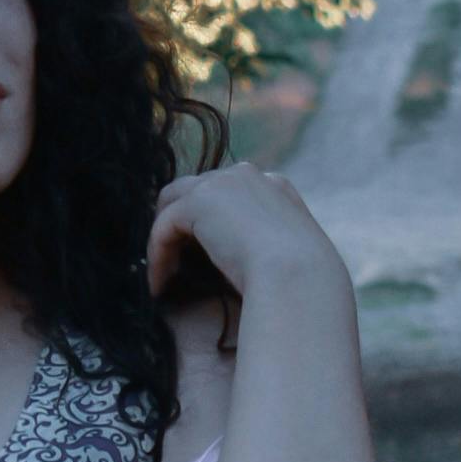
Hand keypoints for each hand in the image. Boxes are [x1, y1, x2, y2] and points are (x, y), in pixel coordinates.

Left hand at [145, 166, 352, 310]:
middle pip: (198, 190)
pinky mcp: (200, 201)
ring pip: (174, 204)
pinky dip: (157, 255)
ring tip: (162, 274)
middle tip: (173, 262)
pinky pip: (164, 226)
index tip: (202, 257)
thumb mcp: (290, 259)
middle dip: (182, 224)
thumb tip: (244, 265)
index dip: (211, 222)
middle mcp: (248, 176)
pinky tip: (158, 285)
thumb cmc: (302, 283)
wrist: (299, 278)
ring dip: (164, 238)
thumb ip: (268, 248)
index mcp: (275, 188)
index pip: (230, 193)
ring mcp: (223, 183)